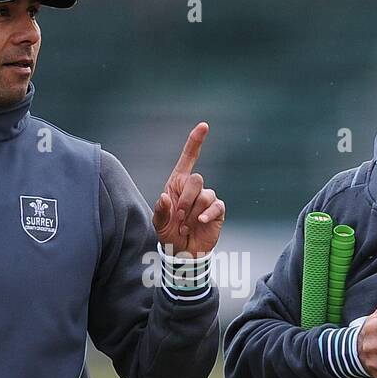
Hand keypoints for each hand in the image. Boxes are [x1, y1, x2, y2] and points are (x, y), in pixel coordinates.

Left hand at [153, 122, 225, 256]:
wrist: (183, 251)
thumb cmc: (169, 233)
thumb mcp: (159, 223)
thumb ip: (160, 210)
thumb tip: (165, 198)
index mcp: (178, 184)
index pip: (188, 158)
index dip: (196, 142)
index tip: (204, 126)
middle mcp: (194, 188)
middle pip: (196, 179)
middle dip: (186, 199)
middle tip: (179, 216)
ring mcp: (207, 199)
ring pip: (205, 194)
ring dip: (193, 210)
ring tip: (186, 224)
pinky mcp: (217, 210)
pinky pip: (216, 206)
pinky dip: (207, 214)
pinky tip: (200, 222)